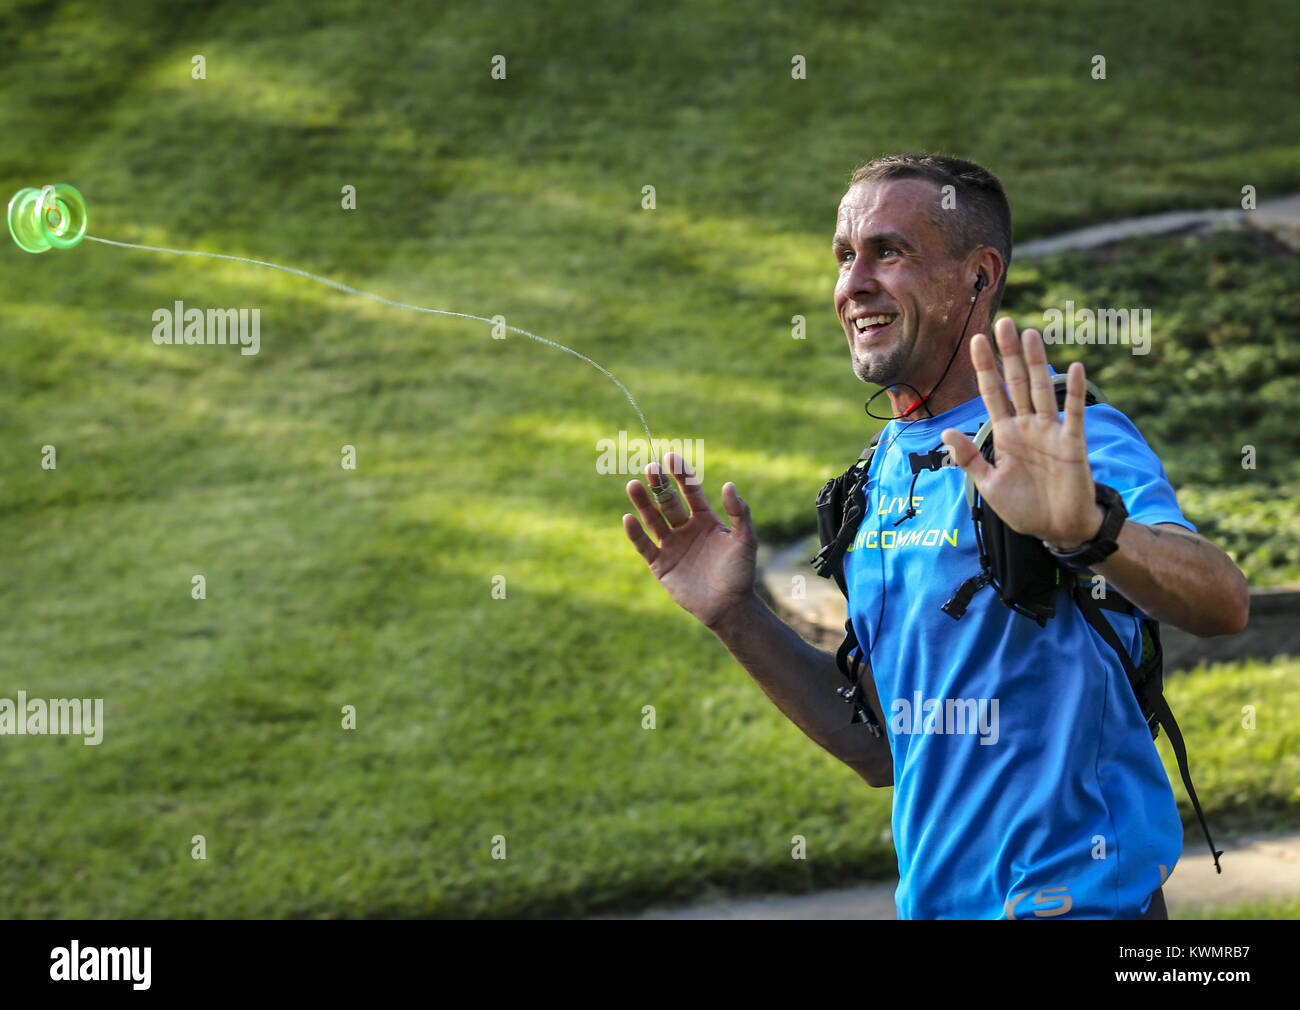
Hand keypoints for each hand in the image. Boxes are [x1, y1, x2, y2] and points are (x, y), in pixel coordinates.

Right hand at [622, 452, 757, 628]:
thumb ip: (740, 512)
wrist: (729, 607)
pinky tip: (628, 518)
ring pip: (653, 519)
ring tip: (633, 485)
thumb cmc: (740, 573)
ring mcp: (671, 546)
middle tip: (651, 467)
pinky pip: (644, 546)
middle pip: (668, 502)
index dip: (681, 474)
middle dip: (659, 485)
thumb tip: (729, 485)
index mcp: (705, 520)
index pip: (690, 491)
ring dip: (642, 503)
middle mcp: (686, 529)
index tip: (671, 457)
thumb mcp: (745, 540)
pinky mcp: (660, 564)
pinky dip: (635, 534)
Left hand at [940, 317, 1103, 547]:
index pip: (992, 393)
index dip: (984, 368)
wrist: (1056, 529)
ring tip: (1030, 335)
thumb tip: (946, 432)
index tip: (976, 341)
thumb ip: (968, 458)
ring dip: (1036, 363)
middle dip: (1009, 354)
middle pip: (1016, 382)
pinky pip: (1074, 412)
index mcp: (1005, 434)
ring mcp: (1050, 431)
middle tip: (1003, 322)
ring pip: (1041, 389)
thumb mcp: (988, 485)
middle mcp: (1027, 426)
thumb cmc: (1023, 508)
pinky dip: (1074, 392)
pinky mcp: (1072, 443)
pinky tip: (1073, 368)